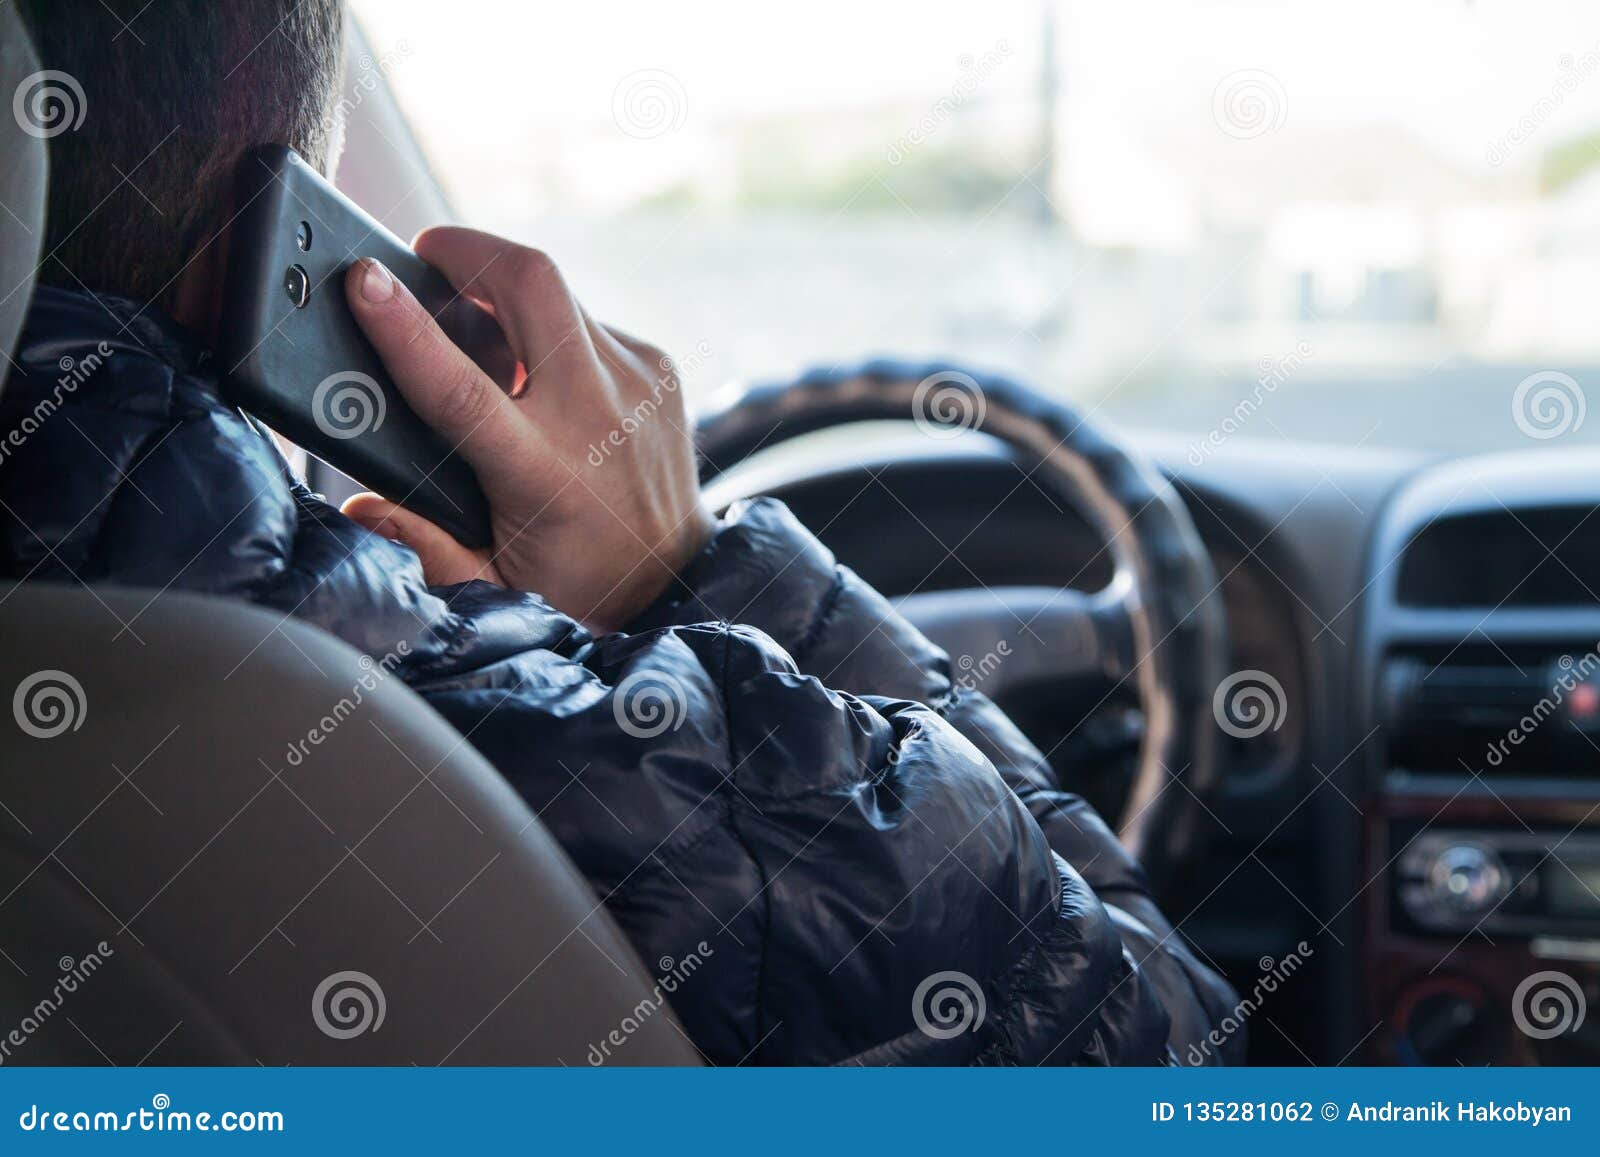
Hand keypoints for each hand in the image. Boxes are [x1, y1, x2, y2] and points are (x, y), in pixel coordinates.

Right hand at [338, 226, 713, 631]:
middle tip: (426, 257)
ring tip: (478, 331)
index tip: (365, 280)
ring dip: (505, 293)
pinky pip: (586, 320)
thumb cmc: (578, 580)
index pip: (463, 388)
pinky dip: (550, 330)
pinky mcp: (659, 366)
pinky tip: (539, 373)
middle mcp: (597, 416)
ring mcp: (636, 383)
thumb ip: (425, 547)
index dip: (406, 327)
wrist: (675, 576)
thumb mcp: (495, 585)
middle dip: (468, 249)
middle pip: (528, 283)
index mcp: (545, 473)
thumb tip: (362, 506)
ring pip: (556, 291)